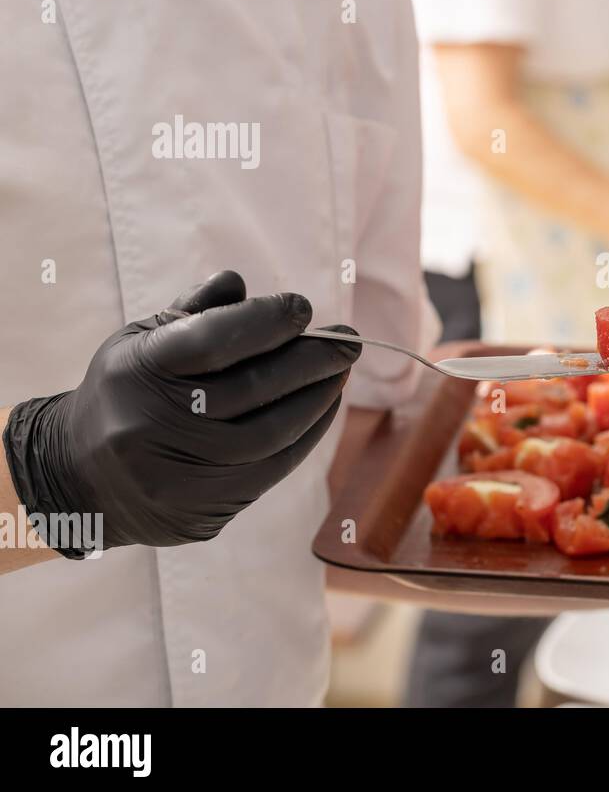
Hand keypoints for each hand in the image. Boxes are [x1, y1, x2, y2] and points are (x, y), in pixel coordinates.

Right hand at [2, 271, 360, 554]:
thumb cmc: (126, 394)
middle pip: (253, 387)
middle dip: (311, 360)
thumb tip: (241, 284)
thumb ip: (195, 311)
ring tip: (341, 372)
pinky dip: (308, 434)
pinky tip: (325, 407)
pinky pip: (273, 467)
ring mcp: (179, 472)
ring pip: (272, 431)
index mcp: (137, 371)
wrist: (78, 480)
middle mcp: (154, 424)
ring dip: (318, 397)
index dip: (266, 321)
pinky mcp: (203, 507)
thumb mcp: (142, 341)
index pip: (213, 340)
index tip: (303, 308)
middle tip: (348, 342)